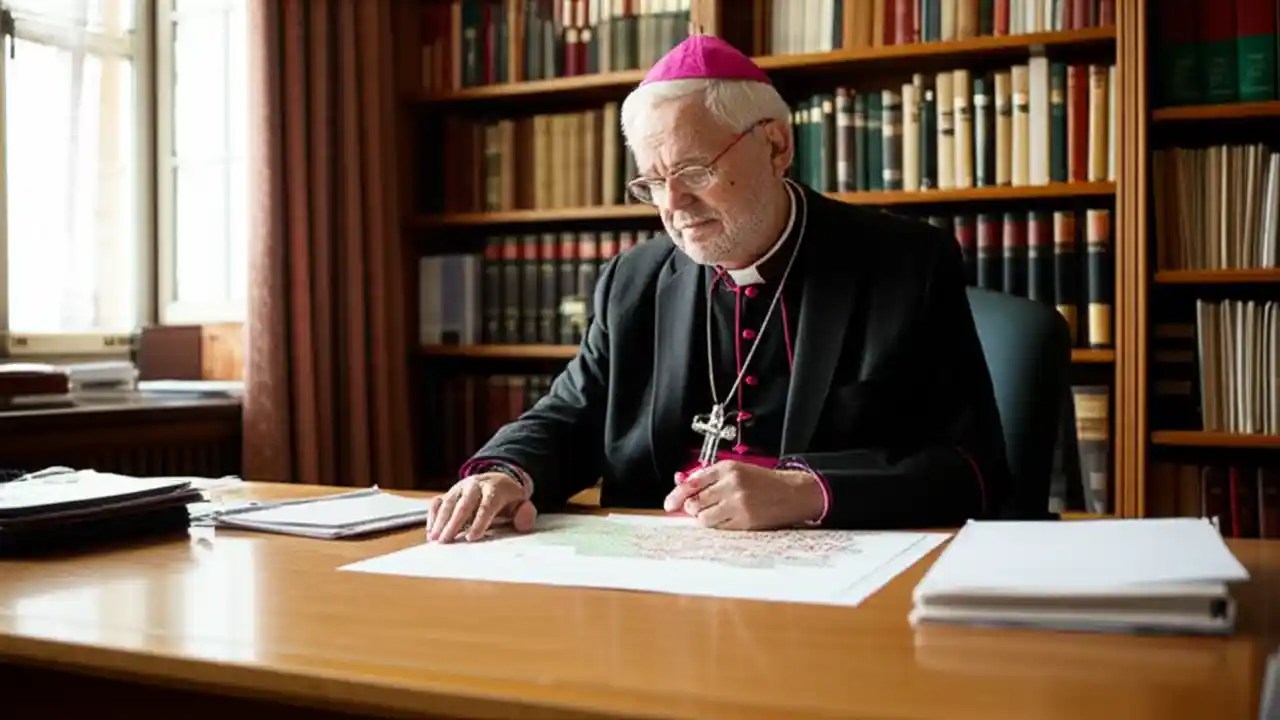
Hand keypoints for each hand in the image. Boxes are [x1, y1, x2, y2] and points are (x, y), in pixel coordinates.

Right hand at [426, 472, 536, 542]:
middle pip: (463, 504)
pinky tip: (431, 532)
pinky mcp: (448, 493)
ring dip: (440, 522)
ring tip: (435, 540)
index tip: (471, 537)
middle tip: (447, 540)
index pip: (486, 505)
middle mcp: (474, 485)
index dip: (479, 521)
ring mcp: (459, 488)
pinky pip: (437, 503)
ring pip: (448, 503)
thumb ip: (526, 514)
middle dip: (454, 523)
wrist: (495, 480)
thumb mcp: (521, 504)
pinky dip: (432, 517)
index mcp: (494, 488)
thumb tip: (523, 523)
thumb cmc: (507, 499)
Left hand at [662, 461, 824, 529]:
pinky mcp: (744, 520)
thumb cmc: (763, 482)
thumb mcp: (735, 471)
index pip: (692, 482)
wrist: (792, 493)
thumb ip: (707, 477)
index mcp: (727, 468)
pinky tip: (727, 518)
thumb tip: (680, 481)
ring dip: (703, 518)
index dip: (677, 495)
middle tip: (699, 508)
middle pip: (694, 502)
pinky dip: (718, 525)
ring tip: (715, 513)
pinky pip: (718, 527)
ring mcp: (737, 503)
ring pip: (703, 517)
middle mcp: (731, 484)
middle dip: (692, 507)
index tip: (670, 503)